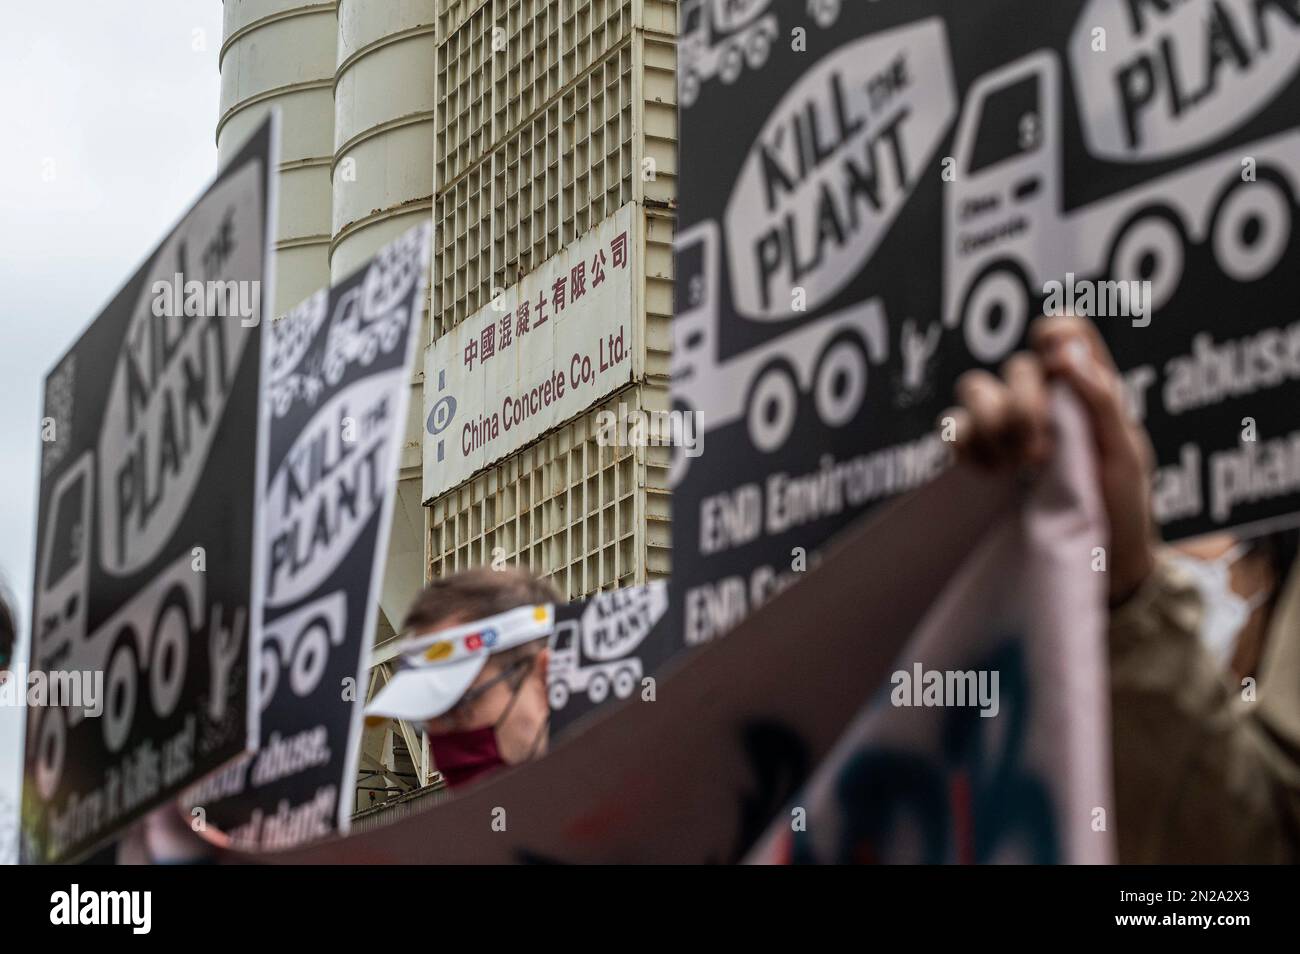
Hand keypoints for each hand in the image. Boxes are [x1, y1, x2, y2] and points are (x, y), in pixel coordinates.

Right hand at [941, 315, 1156, 602]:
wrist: (1097, 569)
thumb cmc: (1122, 510)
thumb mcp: (1127, 455)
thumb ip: (1099, 399)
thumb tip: (1066, 352)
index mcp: (1086, 389)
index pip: (1064, 332)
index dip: (1056, 333)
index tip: (1057, 360)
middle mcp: (1042, 401)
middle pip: (1015, 366)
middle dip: (1025, 406)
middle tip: (1042, 452)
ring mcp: (1006, 429)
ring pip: (975, 389)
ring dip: (994, 422)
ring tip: (1017, 464)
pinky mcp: (977, 458)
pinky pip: (952, 429)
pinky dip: (965, 444)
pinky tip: (989, 473)